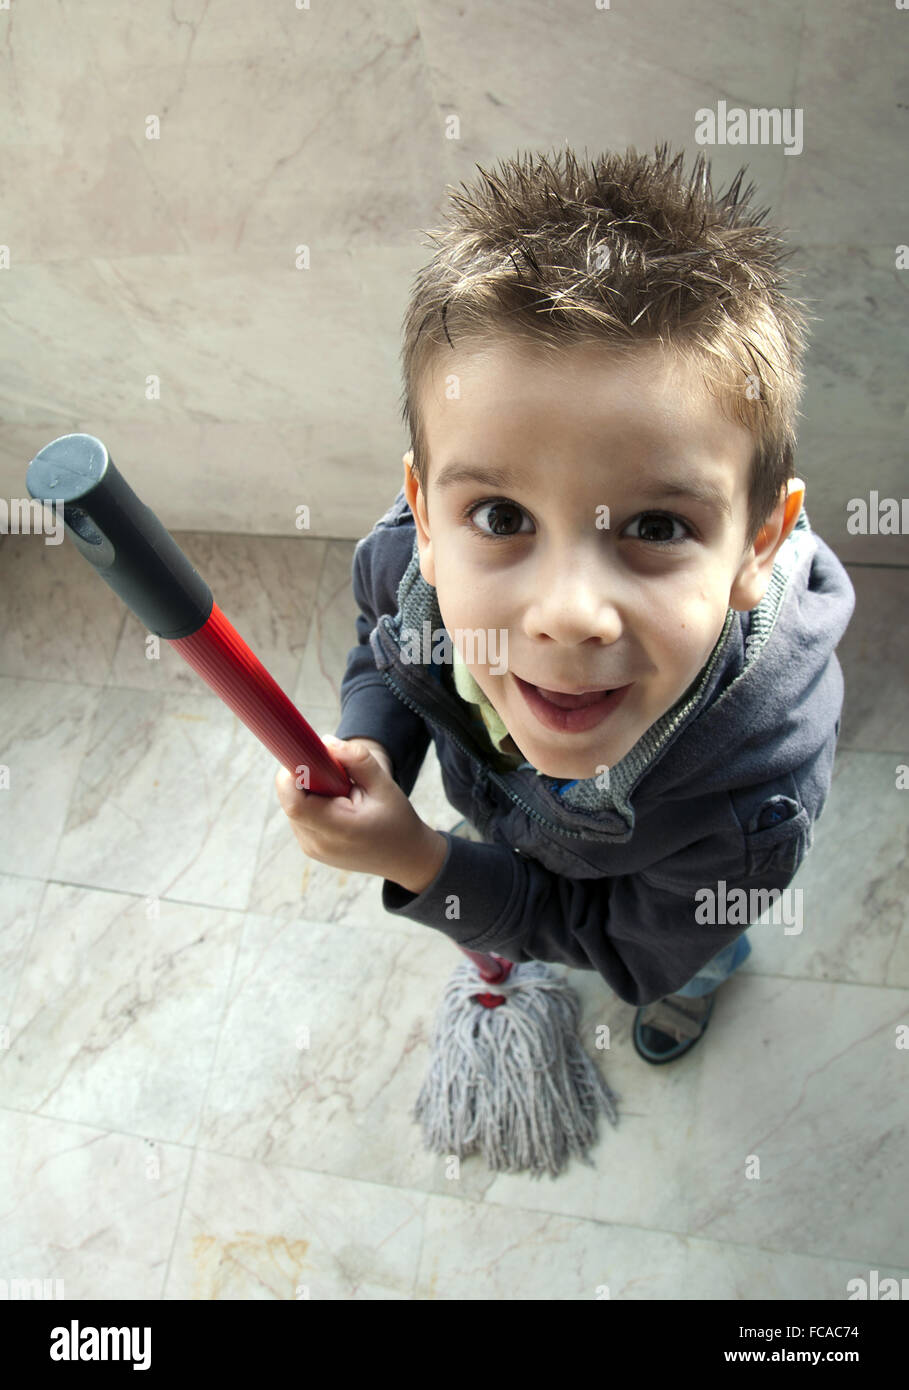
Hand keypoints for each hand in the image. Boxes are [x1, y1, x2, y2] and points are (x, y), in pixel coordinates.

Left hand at [274, 737, 446, 891]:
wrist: (404, 858)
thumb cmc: (397, 822)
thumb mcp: (384, 786)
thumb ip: (357, 760)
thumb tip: (325, 741)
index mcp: (338, 830)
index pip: (295, 803)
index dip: (292, 776)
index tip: (309, 758)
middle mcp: (318, 844)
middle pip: (290, 801)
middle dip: (305, 778)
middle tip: (335, 774)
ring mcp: (311, 849)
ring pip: (292, 806)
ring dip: (309, 791)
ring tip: (342, 794)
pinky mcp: (310, 848)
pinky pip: (299, 817)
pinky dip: (312, 803)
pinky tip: (337, 806)